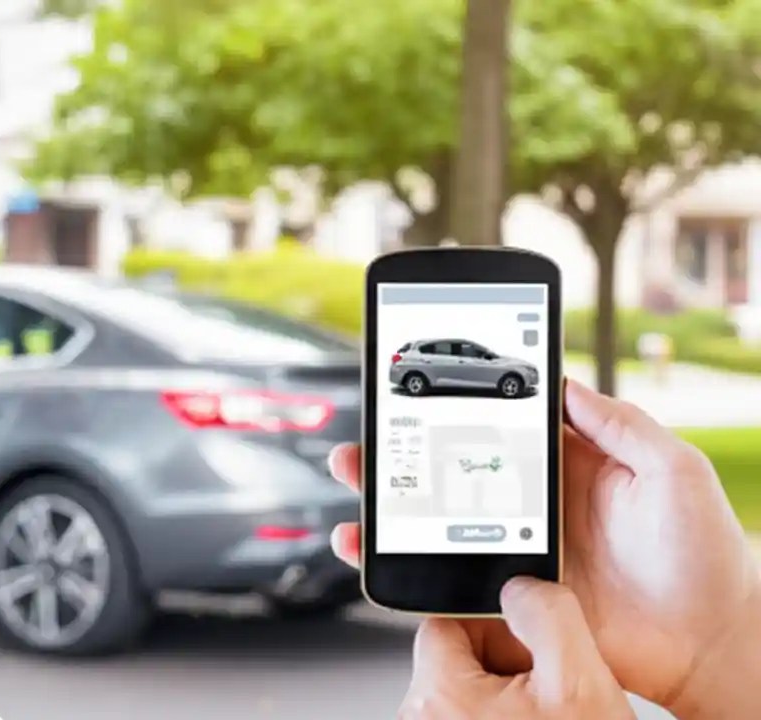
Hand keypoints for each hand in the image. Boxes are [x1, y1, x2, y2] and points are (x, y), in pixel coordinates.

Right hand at [330, 380, 760, 717]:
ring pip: (438, 517)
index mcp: (568, 463)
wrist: (709, 640)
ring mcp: (517, 546)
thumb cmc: (705, 553)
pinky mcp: (511, 591)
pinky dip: (406, 563)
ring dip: (388, 502)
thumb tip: (567, 384)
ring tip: (357, 483)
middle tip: (363, 439)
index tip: (413, 386)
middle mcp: (534, 501)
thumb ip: (623, 424)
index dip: (457, 403)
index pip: (500, 422)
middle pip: (451, 466)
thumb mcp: (675, 470)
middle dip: (400, 450)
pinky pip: (448, 574)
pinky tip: (376, 548)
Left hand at [402, 579, 632, 718]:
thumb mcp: (581, 684)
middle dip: (501, 667)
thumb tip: (519, 587)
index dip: (493, 624)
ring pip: (464, 700)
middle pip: (453, 663)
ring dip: (505, 703)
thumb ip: (547, 617)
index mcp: (437, 697)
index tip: (528, 641)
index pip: (446, 624)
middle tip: (549, 692)